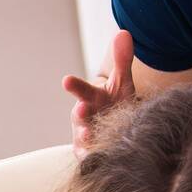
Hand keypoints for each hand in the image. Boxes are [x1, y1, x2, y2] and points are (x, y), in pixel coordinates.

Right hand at [63, 30, 135, 159]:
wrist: (118, 124)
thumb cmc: (117, 101)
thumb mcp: (122, 81)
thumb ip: (122, 60)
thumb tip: (124, 32)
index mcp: (91, 98)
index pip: (82, 90)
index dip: (75, 86)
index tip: (66, 80)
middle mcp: (86, 118)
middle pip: (80, 117)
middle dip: (80, 114)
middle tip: (81, 110)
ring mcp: (88, 137)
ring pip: (83, 139)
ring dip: (85, 138)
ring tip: (89, 137)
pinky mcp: (92, 155)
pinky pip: (90, 158)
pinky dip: (93, 159)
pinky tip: (97, 160)